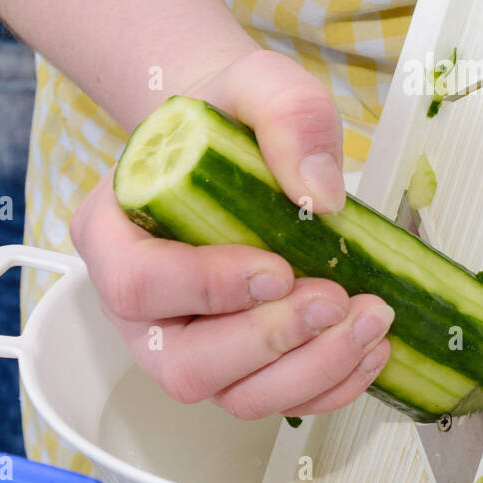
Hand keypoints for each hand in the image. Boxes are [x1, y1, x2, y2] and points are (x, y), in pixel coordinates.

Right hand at [71, 49, 392, 419]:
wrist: (241, 137)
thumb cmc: (230, 116)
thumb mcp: (259, 83)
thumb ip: (287, 114)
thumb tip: (321, 193)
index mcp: (113, 231)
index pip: (138, 284)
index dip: (207, 288)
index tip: (278, 268)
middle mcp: (139, 304)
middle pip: (183, 362)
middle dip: (269, 340)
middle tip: (335, 300)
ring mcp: (186, 340)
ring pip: (231, 395)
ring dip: (309, 371)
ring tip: (367, 321)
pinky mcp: (235, 362)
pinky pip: (272, 399)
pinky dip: (328, 384)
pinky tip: (368, 347)